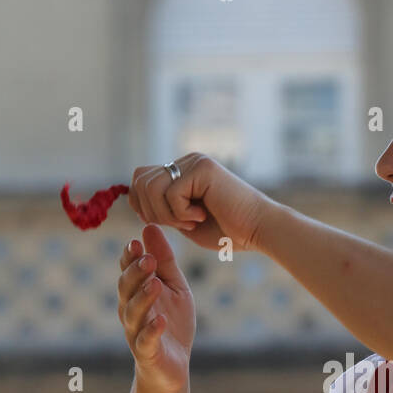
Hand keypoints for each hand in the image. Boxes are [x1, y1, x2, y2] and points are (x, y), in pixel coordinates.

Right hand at [118, 224, 195, 392]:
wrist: (173, 366)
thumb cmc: (172, 322)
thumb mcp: (174, 287)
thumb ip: (164, 260)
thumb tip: (149, 226)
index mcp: (136, 292)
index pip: (128, 271)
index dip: (130, 258)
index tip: (136, 242)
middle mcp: (131, 310)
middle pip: (126, 289)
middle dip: (135, 274)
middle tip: (148, 260)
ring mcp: (136, 332)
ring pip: (133, 313)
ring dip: (143, 298)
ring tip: (155, 284)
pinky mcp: (147, 352)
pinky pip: (146, 340)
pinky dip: (152, 330)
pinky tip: (161, 320)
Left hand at [127, 153, 269, 252]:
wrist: (259, 231)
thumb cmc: (228, 231)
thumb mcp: (184, 220)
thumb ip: (162, 208)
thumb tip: (134, 200)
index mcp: (182, 171)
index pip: (140, 178)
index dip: (142, 204)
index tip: (168, 222)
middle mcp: (186, 161)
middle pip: (140, 180)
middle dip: (151, 211)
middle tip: (179, 225)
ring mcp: (194, 162)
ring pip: (151, 187)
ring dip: (166, 214)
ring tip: (191, 222)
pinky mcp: (203, 168)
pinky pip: (171, 192)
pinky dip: (181, 213)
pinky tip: (201, 216)